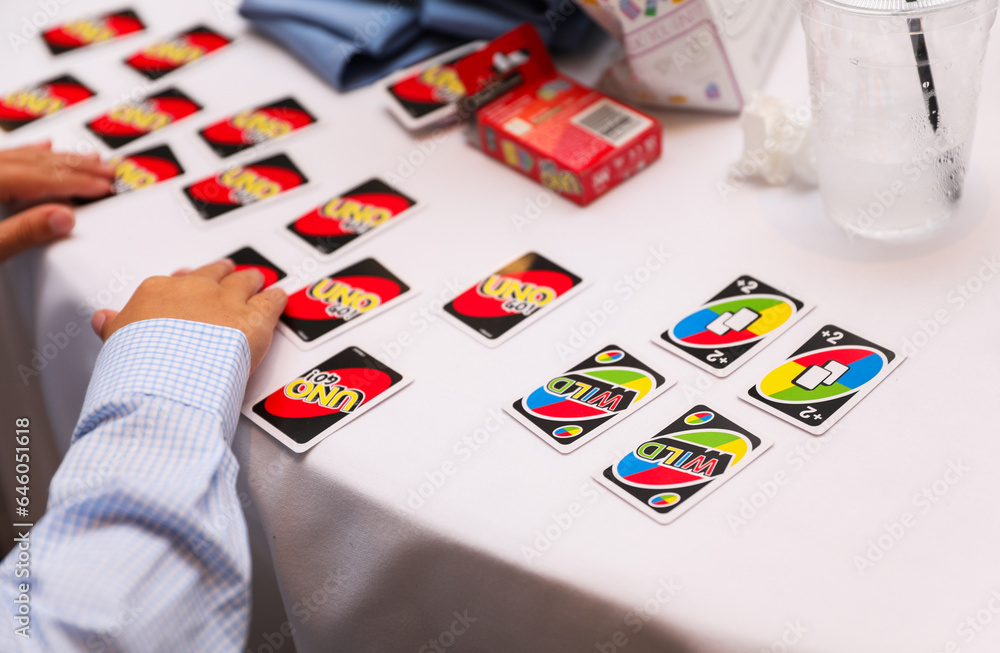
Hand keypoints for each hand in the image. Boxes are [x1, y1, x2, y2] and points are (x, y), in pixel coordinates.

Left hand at [0, 141, 115, 262]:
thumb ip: (24, 232)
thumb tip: (63, 218)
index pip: (41, 177)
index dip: (77, 182)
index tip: (104, 187)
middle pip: (37, 162)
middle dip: (77, 166)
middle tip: (107, 170)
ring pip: (26, 156)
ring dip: (60, 158)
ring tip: (88, 159)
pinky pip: (9, 157)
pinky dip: (31, 153)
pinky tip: (44, 148)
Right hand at [90, 260, 287, 372]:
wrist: (168, 376)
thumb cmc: (141, 363)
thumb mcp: (115, 342)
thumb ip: (115, 326)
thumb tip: (103, 318)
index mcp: (159, 291)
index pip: (176, 281)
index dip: (185, 283)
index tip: (188, 283)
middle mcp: (195, 290)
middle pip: (214, 273)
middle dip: (222, 274)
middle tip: (228, 272)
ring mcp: (227, 302)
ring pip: (245, 281)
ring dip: (252, 281)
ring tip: (258, 280)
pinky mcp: (255, 318)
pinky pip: (272, 301)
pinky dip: (277, 300)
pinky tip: (279, 298)